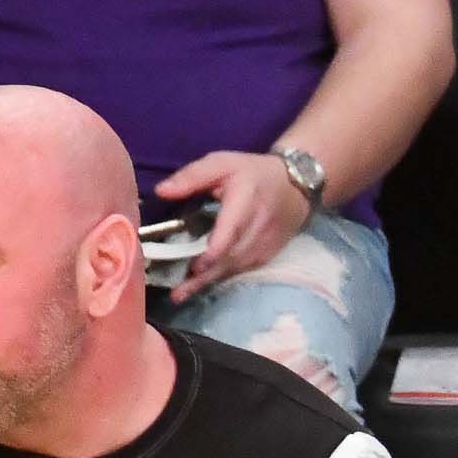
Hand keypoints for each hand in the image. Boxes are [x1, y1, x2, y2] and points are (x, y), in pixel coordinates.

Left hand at [151, 151, 315, 300]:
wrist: (296, 187)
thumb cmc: (252, 172)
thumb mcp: (222, 163)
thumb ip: (191, 176)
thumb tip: (161, 192)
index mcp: (246, 201)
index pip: (231, 231)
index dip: (213, 252)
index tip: (194, 268)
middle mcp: (258, 227)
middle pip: (231, 257)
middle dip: (204, 276)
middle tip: (177, 292)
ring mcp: (265, 245)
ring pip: (236, 268)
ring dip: (210, 282)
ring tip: (182, 294)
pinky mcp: (266, 255)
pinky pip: (243, 269)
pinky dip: (222, 279)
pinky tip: (202, 286)